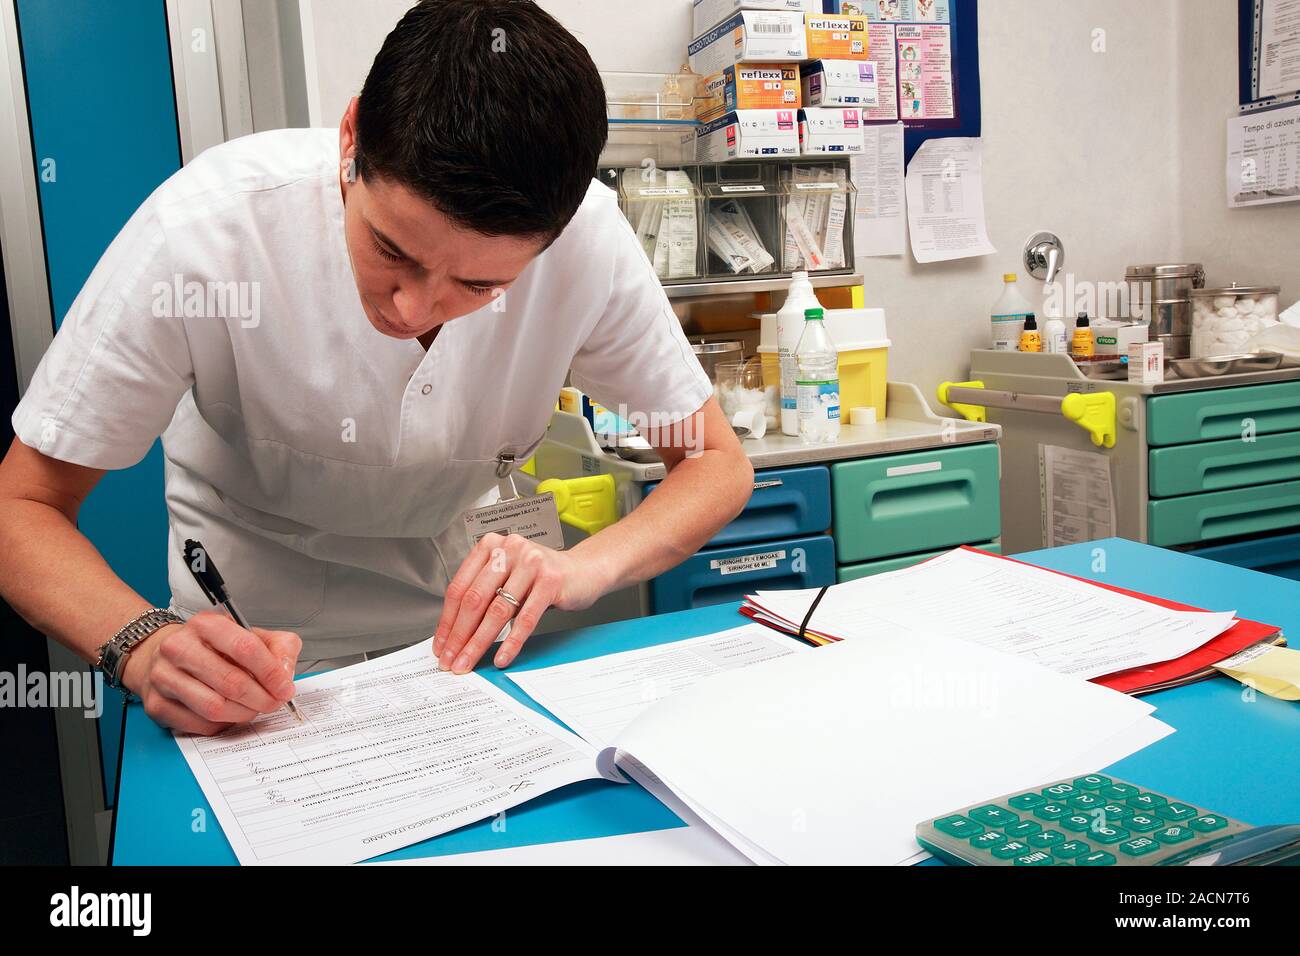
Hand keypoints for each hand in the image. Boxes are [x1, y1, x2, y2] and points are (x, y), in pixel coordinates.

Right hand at [122, 611, 301, 734]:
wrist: (165, 655)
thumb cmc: (213, 648)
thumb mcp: (250, 635)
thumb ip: (279, 648)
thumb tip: (285, 675)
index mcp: (206, 625)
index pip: (245, 648)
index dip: (271, 672)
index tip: (284, 688)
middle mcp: (179, 648)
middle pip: (231, 682)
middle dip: (261, 698)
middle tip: (274, 703)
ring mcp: (164, 677)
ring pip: (214, 707)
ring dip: (243, 714)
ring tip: (253, 709)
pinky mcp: (157, 704)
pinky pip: (199, 724)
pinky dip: (222, 725)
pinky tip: (229, 715)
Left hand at [433, 533, 600, 673]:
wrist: (584, 572)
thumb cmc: (541, 578)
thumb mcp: (507, 578)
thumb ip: (484, 595)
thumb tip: (455, 635)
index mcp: (490, 547)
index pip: (459, 588)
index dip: (447, 621)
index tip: (441, 646)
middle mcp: (508, 550)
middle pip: (474, 600)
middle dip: (459, 636)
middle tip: (451, 660)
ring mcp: (531, 563)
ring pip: (497, 611)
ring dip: (479, 643)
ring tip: (470, 663)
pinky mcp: (550, 581)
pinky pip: (525, 618)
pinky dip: (512, 642)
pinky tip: (502, 657)